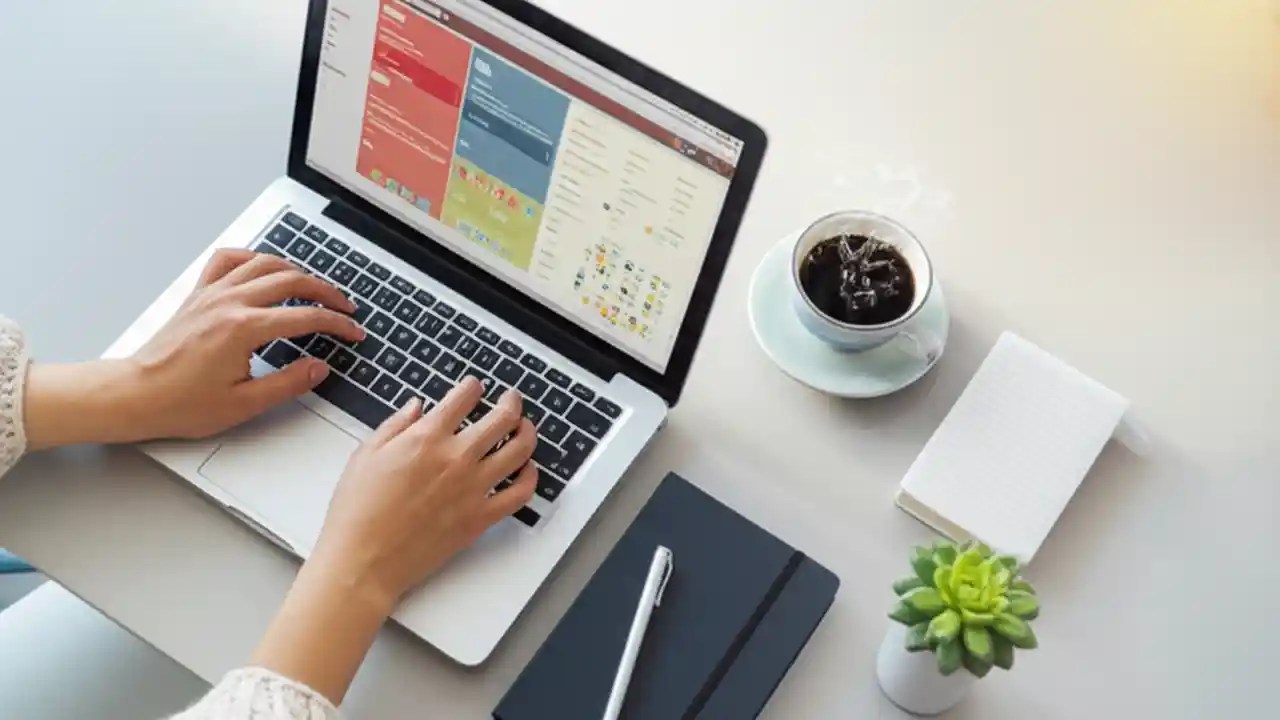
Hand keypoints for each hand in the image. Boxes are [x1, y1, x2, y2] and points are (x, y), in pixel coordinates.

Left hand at [25, 249, 365, 448]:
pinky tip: (263, 268)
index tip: (352, 332)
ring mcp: (212, 294)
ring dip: (296, 271)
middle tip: (344, 307)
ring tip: (314, 287)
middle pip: (292, 281)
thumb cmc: (181, 403)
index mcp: (243, 329)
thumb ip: (288, 382)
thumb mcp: (244, 404)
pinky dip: (251, 258)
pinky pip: (228, 261)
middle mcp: (229, 303)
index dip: (337, 324)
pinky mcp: (199, 295)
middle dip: (326, 292)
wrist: (136, 395)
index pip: (306, 317)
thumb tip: (319, 367)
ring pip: (264, 263)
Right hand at [313, 377, 537, 608]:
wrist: (364, 561)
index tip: (474, 387)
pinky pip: (520, 494)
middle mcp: (456, 458)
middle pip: (502, 418)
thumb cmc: (357, 512)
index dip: (473, 387)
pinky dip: (530, 478)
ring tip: (526, 428)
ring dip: (527, 433)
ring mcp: (473, 489)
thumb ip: (396, 425)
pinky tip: (527, 470)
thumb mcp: (365, 455)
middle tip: (512, 399)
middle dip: (511, 402)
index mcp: (426, 438)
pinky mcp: (481, 518)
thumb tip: (417, 406)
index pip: (464, 397)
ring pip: (519, 451)